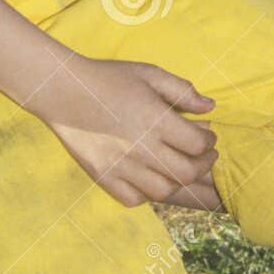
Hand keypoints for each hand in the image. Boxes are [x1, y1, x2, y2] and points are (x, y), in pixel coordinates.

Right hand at [36, 54, 219, 207]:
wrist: (63, 90)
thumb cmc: (109, 79)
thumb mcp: (150, 74)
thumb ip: (182, 91)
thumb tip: (210, 107)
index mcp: (155, 120)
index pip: (198, 145)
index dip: (209, 142)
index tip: (208, 136)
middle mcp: (141, 147)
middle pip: (186, 173)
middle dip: (202, 165)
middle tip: (204, 157)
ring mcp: (120, 166)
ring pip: (163, 190)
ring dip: (176, 180)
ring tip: (178, 167)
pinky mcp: (103, 177)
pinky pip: (133, 198)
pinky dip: (146, 193)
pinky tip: (149, 177)